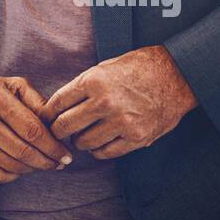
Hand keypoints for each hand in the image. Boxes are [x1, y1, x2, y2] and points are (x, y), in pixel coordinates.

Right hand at [0, 70, 73, 183]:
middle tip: (60, 164)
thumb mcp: (11, 85)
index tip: (66, 154)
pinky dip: (14, 175)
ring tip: (42, 164)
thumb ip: (36, 102)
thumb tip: (57, 126)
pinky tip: (22, 168)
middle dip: (47, 161)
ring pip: (12, 165)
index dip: (53, 146)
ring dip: (33, 169)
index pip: (33, 130)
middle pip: (24, 152)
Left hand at [41, 46, 197, 159]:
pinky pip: (106, 152)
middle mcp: (104, 102)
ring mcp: (121, 122)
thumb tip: (59, 106)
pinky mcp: (136, 138)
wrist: (175, 76)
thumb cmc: (137, 68)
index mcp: (93, 81)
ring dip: (79, 142)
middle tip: (58, 132)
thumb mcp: (104, 67)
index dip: (47, 114)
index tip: (45, 119)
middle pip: (65, 126)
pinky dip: (98, 151)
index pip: (57, 103)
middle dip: (57, 131)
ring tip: (81, 136)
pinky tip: (98, 144)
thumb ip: (82, 86)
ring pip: (84, 142)